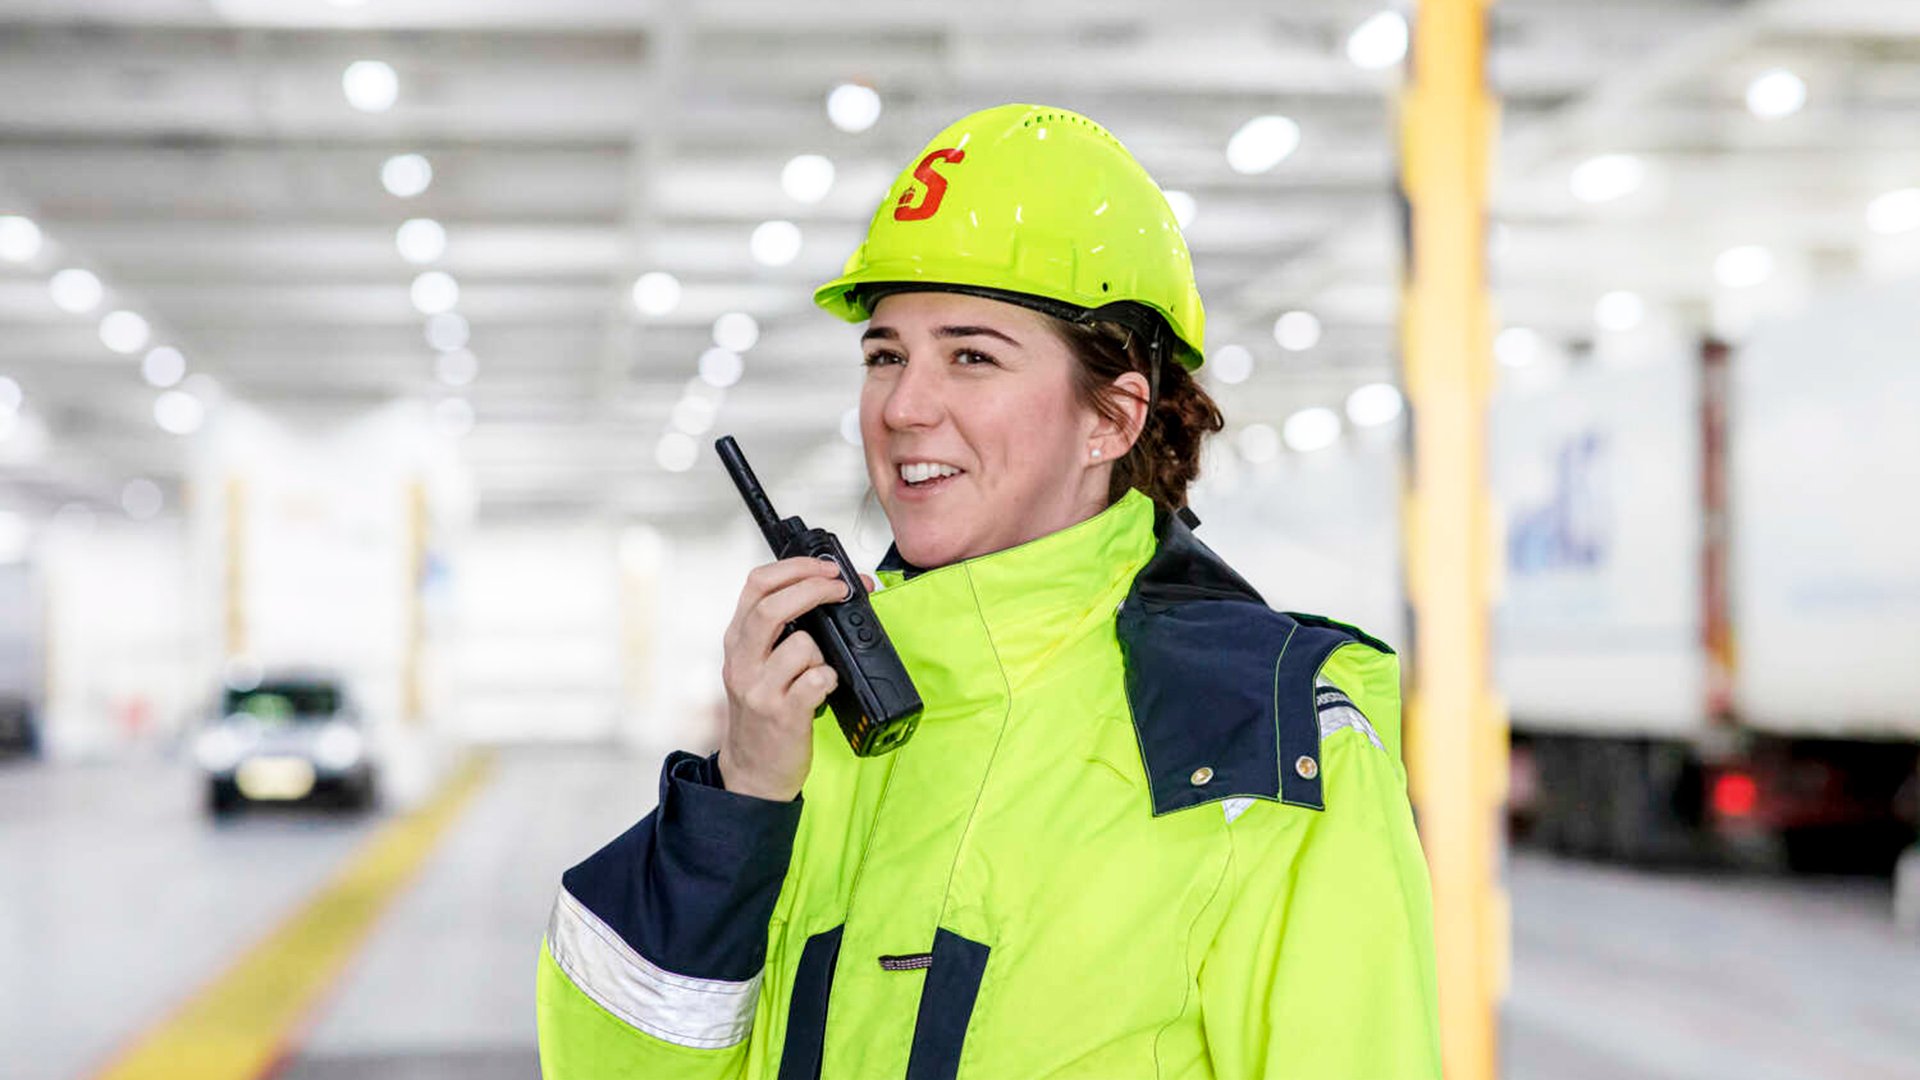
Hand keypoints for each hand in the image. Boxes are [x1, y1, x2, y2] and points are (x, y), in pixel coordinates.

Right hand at [716, 557, 875, 801]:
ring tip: (821, 664)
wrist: (752, 771)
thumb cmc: (763, 713)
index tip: (825, 568)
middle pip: (772, 606)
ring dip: (824, 648)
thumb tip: (832, 590)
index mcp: (738, 641)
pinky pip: (817, 680)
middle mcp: (743, 662)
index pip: (756, 585)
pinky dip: (830, 678)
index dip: (794, 568)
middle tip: (840, 588)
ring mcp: (760, 689)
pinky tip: (825, 687)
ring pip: (801, 644)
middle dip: (814, 588)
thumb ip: (783, 629)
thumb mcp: (759, 664)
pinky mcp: (783, 714)